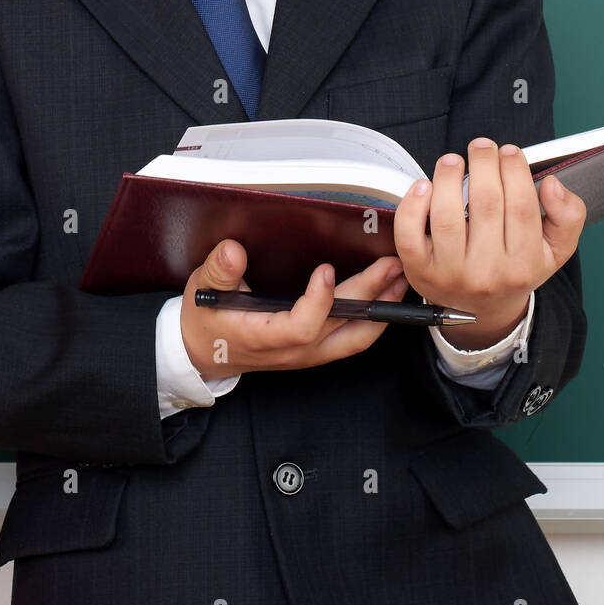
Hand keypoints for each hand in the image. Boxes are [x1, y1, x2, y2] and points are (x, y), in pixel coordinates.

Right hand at [180, 239, 408, 379]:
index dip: (318, 302)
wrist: (204, 354)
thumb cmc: (206, 321)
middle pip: (340, 327)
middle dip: (369, 295)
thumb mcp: (204, 290)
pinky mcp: (317, 350)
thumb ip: (219, 272)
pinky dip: (374, 318)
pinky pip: (354, 340)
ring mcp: (309, 353)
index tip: (326, 270)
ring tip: (400, 278)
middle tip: (390, 264)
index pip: (300, 327)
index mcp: (264, 337)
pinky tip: (386, 295)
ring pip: (356, 339)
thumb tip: (232, 251)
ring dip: (381, 309)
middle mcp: (294, 350)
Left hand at [393, 139, 586, 347]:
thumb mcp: (555, 249)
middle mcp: (487, 273)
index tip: (509, 151)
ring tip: (454, 161)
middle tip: (482, 147)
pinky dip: (413, 205)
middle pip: (486, 203)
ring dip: (448, 176)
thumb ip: (568, 215)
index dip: (514, 170)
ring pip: (446, 215)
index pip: (521, 206)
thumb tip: (552, 184)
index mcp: (523, 265)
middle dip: (483, 163)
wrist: (482, 311)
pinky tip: (425, 185)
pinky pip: (410, 234)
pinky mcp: (420, 271)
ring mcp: (450, 273)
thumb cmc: (516, 269)